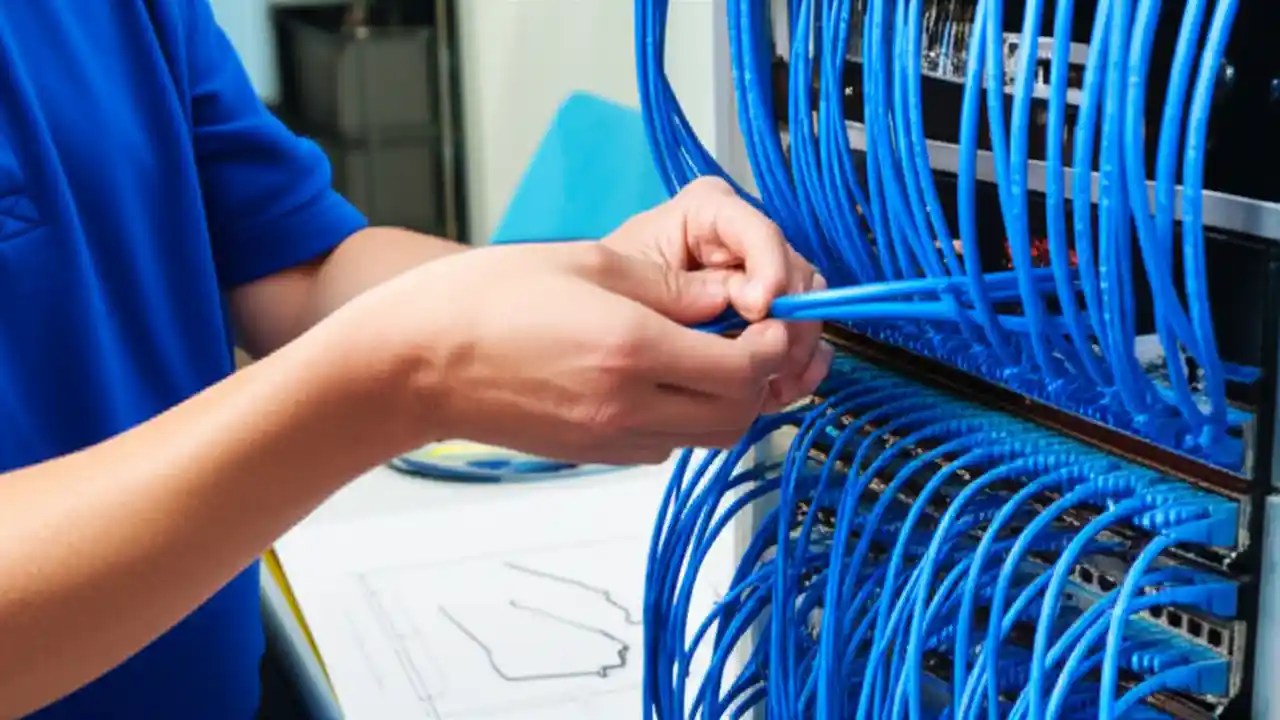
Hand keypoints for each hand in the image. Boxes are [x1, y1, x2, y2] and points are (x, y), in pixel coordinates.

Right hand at [331, 241, 798, 463]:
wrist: (418, 363)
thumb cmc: (487, 300)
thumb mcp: (590, 264)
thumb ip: (671, 286)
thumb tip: (729, 296)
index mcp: (632, 349)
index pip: (745, 366)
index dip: (775, 343)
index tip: (773, 317)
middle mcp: (628, 405)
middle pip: (739, 414)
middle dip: (761, 377)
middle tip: (752, 337)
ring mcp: (611, 438)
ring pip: (708, 437)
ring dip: (728, 402)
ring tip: (712, 356)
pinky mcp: (595, 454)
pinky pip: (667, 444)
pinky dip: (686, 417)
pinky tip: (666, 378)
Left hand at [602, 176, 829, 410]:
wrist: (591, 323)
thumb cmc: (599, 289)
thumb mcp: (625, 279)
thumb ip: (683, 287)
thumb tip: (752, 306)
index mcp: (710, 212)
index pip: (759, 232)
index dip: (770, 269)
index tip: (759, 307)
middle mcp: (743, 239)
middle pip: (793, 272)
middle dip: (788, 317)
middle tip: (771, 358)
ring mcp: (761, 280)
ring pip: (804, 309)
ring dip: (794, 349)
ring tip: (773, 382)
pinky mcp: (767, 320)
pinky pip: (802, 340)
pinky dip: (798, 367)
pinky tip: (783, 387)